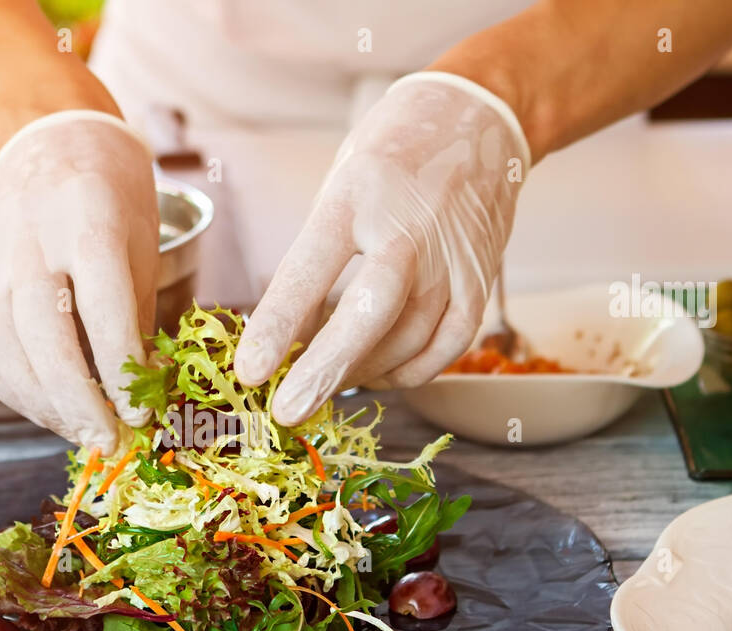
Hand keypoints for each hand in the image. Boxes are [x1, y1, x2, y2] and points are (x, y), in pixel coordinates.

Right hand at [0, 110, 157, 451]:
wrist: (48, 144)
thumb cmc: (110, 203)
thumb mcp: (141, 251)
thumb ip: (135, 324)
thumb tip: (136, 403)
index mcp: (86, 216)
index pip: (100, 303)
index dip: (118, 368)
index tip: (137, 416)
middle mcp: (26, 231)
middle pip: (42, 329)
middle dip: (74, 398)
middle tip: (103, 440)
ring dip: (39, 401)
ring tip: (74, 429)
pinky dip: (6, 385)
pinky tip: (39, 405)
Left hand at [234, 72, 528, 424]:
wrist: (478, 118)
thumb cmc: (390, 157)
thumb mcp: (339, 185)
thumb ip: (317, 256)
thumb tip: (285, 336)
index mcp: (356, 195)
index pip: (309, 269)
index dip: (276, 326)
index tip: (249, 371)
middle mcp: (409, 227)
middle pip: (369, 312)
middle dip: (325, 369)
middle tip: (288, 411)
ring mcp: (452, 256)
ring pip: (408, 339)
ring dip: (361, 372)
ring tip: (325, 383)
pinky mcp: (481, 279)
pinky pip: (447, 345)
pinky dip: (409, 371)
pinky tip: (379, 375)